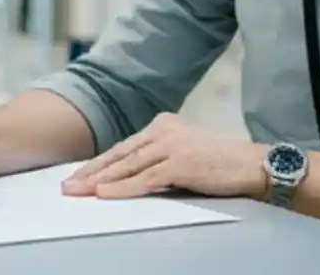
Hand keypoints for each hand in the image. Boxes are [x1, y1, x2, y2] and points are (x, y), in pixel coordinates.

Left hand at [61, 113, 267, 199]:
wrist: (251, 164)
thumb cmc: (219, 163)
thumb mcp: (183, 152)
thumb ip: (157, 157)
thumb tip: (125, 175)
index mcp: (163, 124)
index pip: (123, 147)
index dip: (98, 163)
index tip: (77, 175)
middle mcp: (164, 130)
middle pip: (119, 155)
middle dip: (90, 172)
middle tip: (67, 185)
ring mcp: (172, 145)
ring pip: (127, 167)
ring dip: (99, 181)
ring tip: (78, 191)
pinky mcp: (180, 163)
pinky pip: (144, 180)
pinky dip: (121, 188)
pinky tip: (104, 194)